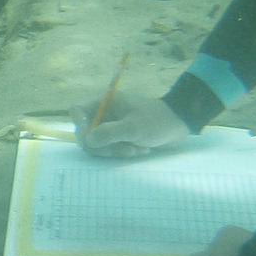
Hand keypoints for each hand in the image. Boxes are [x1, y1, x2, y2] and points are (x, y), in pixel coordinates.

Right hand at [73, 91, 188, 155]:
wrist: (178, 125)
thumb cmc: (157, 121)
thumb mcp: (134, 127)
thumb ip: (110, 133)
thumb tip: (88, 141)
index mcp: (104, 102)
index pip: (77, 111)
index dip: (80, 127)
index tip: (92, 140)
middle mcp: (102, 113)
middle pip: (84, 132)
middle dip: (102, 145)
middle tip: (122, 150)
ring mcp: (108, 125)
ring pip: (96, 144)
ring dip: (114, 151)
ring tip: (135, 149)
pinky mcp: (116, 136)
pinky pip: (107, 148)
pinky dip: (120, 152)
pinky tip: (138, 150)